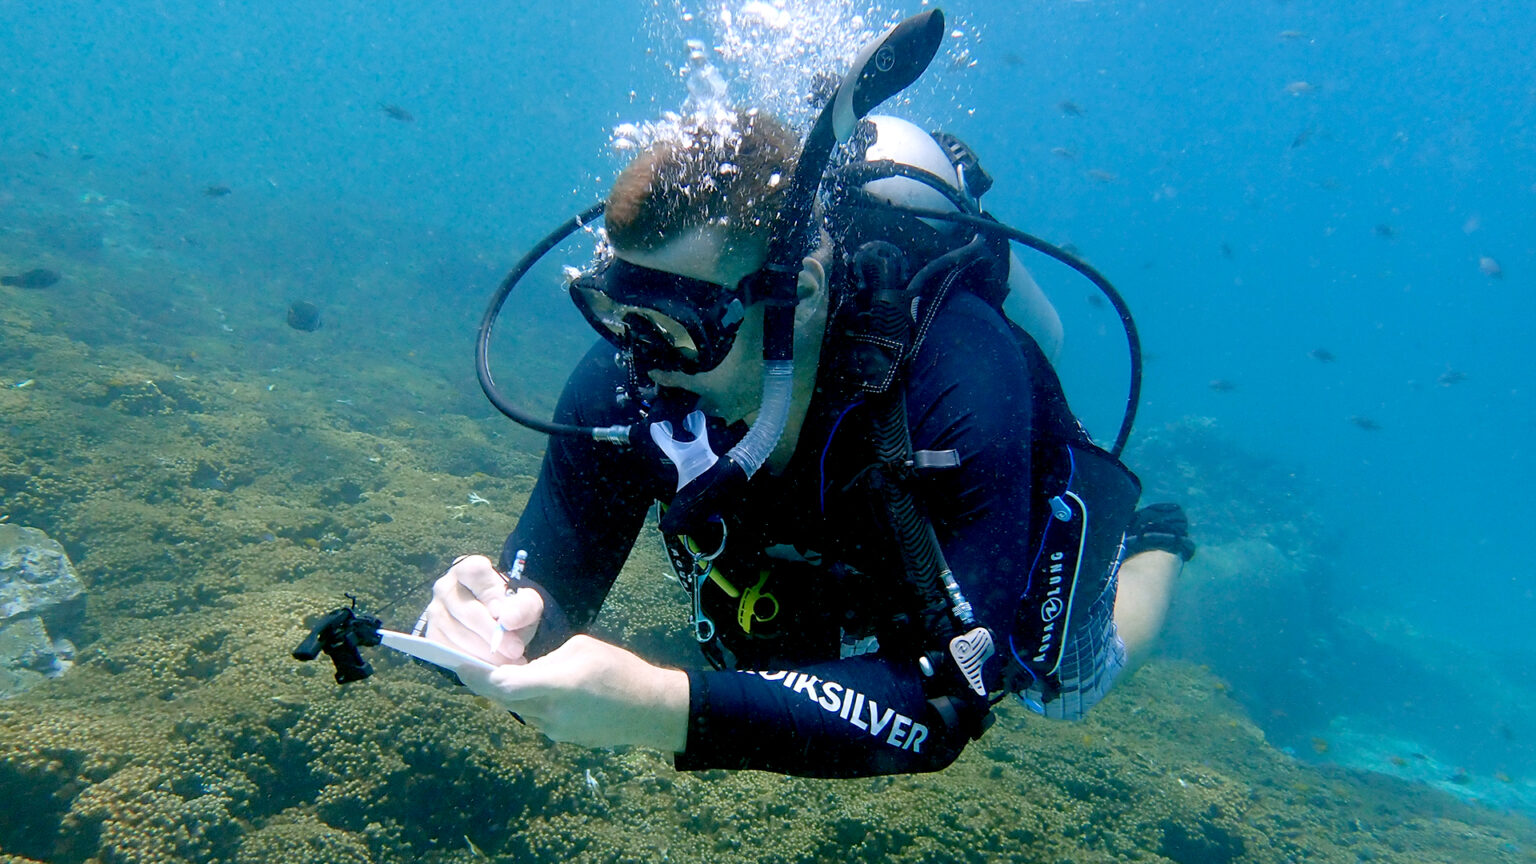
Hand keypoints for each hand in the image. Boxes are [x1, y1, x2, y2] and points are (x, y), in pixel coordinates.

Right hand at [419, 555, 543, 665]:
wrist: (498, 627)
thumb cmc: (511, 610)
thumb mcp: (527, 604)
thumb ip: (523, 606)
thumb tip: (506, 619)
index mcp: (469, 569)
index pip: (474, 571)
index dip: (490, 594)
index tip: (506, 617)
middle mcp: (446, 586)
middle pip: (467, 611)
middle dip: (493, 635)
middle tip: (516, 650)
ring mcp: (435, 611)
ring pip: (458, 634)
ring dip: (484, 652)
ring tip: (507, 661)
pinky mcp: (432, 634)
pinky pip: (449, 650)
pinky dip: (470, 661)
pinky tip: (490, 666)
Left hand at [456, 634, 688, 752]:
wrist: (651, 710)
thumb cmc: (620, 670)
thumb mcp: (581, 647)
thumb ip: (546, 658)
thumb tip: (525, 667)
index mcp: (555, 684)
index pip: (500, 685)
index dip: (474, 674)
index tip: (456, 661)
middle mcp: (549, 712)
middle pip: (503, 698)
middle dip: (486, 680)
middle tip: (472, 662)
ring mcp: (555, 730)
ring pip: (519, 708)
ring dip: (514, 692)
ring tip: (518, 671)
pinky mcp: (564, 738)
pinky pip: (538, 717)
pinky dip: (535, 702)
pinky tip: (551, 690)